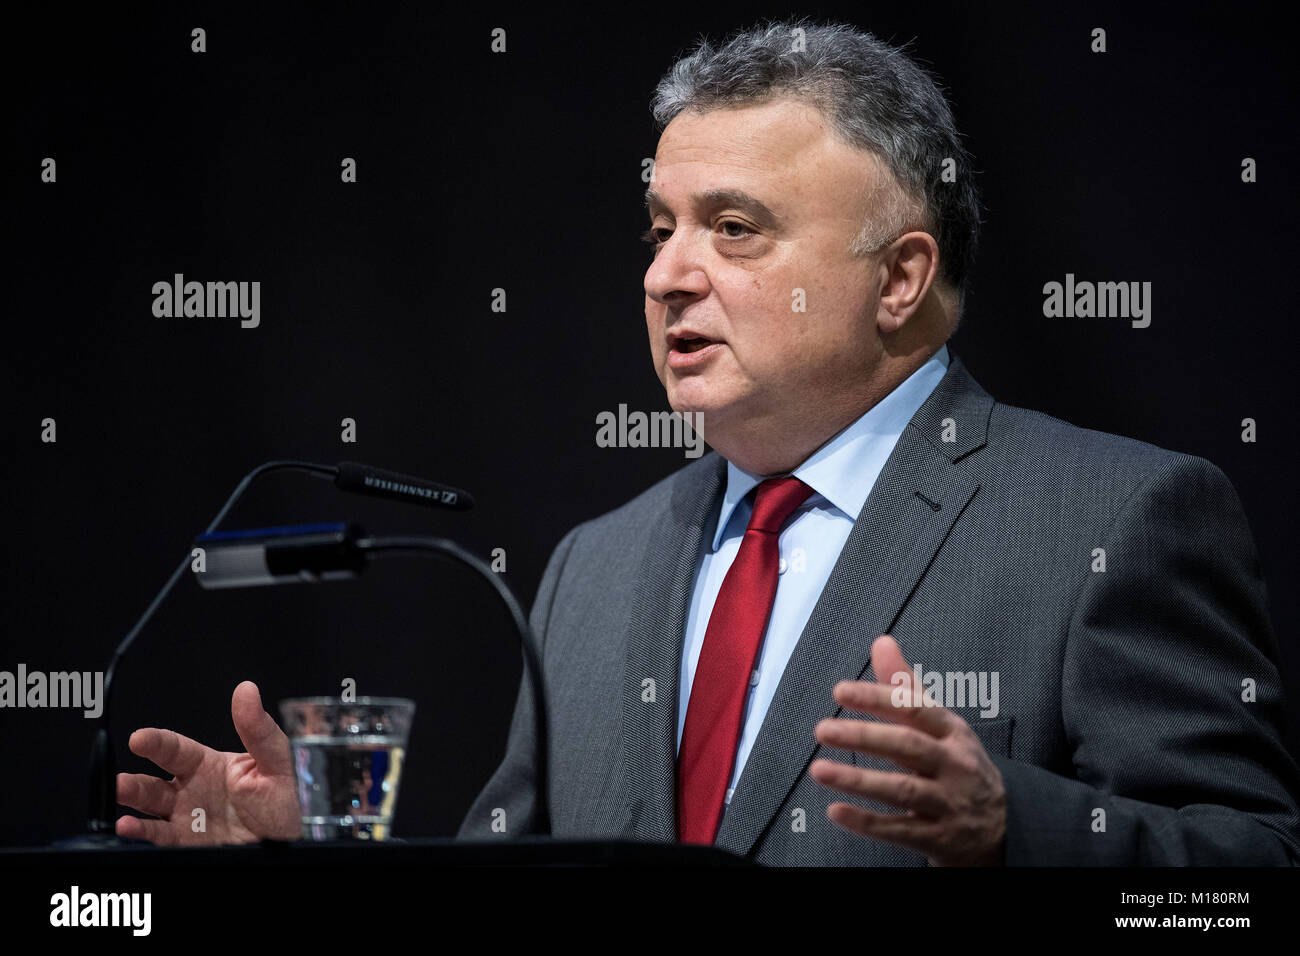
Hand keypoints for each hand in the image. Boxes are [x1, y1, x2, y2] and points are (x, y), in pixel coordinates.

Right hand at [115, 681, 300, 844]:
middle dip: (133, 780)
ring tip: (120, 797)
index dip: (157, 742)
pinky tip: (130, 827)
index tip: (139, 738)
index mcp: (210, 765)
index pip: (176, 750)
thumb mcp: (277, 763)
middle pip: (153, 781)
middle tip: (119, 780)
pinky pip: (159, 837)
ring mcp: (186, 817)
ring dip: (131, 803)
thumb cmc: (284, 802)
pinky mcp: (187, 842)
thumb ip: (259, 731)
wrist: (288, 842)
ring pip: (149, 808)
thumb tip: (246, 690)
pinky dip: (142, 833)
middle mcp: (191, 790)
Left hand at [809, 635, 1005, 865]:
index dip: (877, 697)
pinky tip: (836, 812)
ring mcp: (948, 802)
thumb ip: (905, 687)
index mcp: (952, 731)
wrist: (1006, 826)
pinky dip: (867, 822)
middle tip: (822, 729)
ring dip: (858, 780)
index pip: (914, 708)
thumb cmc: (958, 765)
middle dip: (863, 736)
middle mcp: (953, 764)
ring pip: (901, 789)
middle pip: (907, 746)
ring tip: (818, 770)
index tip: (841, 690)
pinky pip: (900, 830)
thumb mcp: (941, 725)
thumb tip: (881, 643)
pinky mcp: (940, 838)